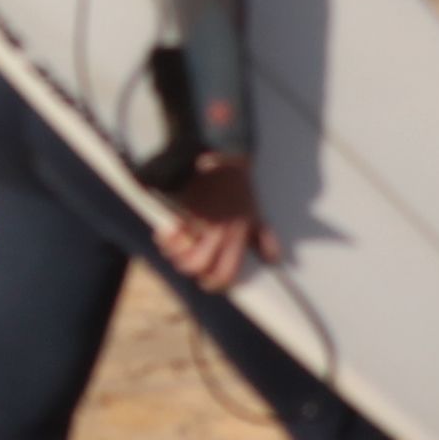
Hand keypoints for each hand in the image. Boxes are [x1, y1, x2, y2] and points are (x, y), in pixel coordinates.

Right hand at [157, 151, 275, 291]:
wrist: (221, 155)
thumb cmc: (238, 186)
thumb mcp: (255, 211)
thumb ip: (264, 236)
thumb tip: (273, 260)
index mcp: (239, 235)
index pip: (226, 273)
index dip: (214, 284)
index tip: (207, 281)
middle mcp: (221, 232)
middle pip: (200, 267)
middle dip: (190, 270)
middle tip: (187, 262)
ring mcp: (203, 221)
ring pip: (183, 254)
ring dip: (175, 255)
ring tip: (173, 248)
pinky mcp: (186, 210)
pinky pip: (171, 234)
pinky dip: (165, 238)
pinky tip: (164, 233)